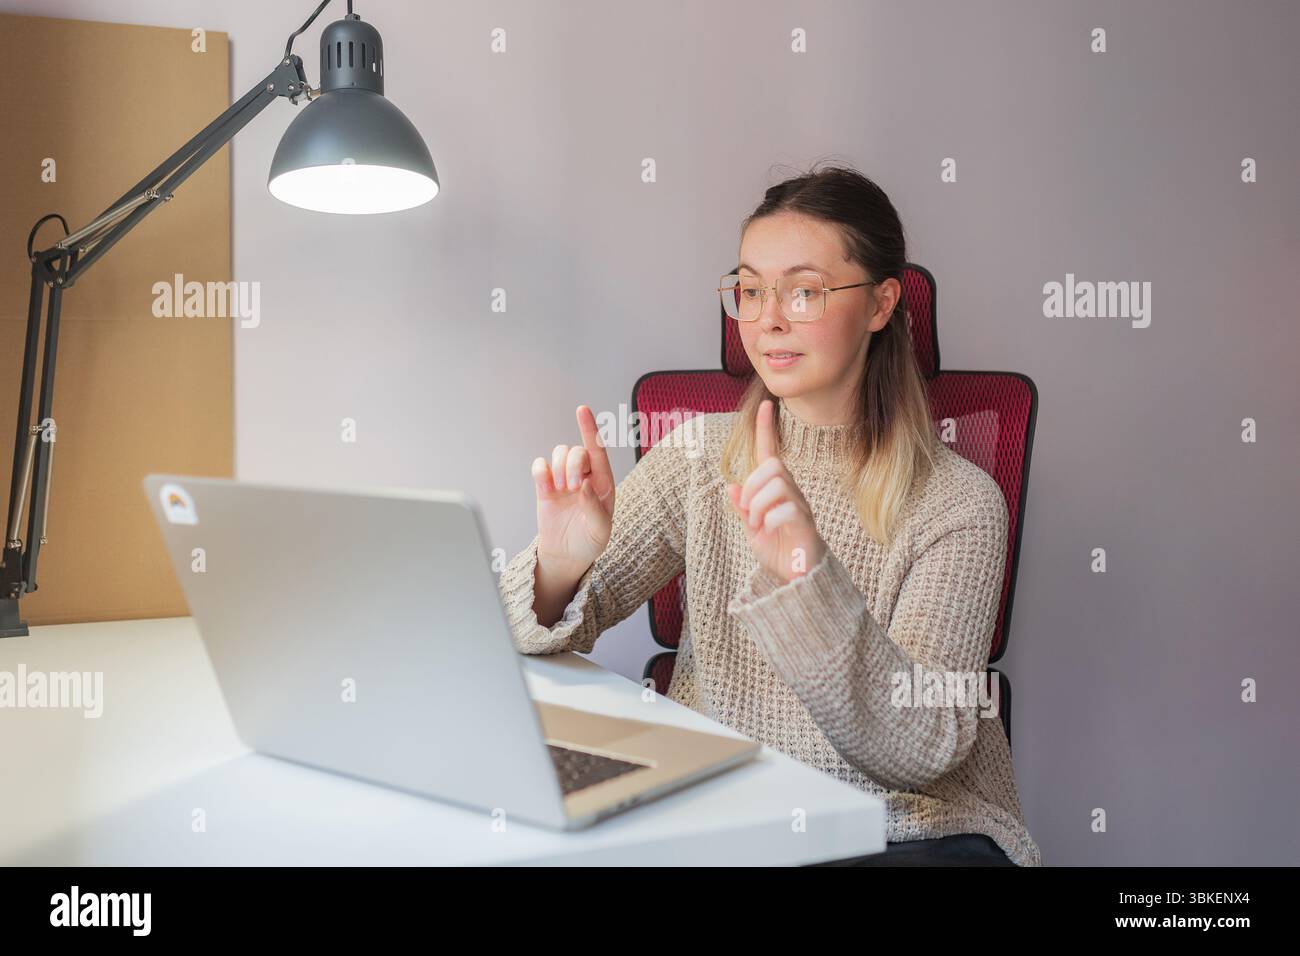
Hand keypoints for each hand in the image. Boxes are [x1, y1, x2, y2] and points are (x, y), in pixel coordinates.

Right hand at [532, 404, 615, 580]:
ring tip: (562, 491)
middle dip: (573, 466)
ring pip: (559, 453)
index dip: (589, 429)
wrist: (566, 554)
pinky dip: (541, 472)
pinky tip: (547, 488)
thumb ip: (594, 507)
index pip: (598, 449)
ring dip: (559, 469)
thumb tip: (586, 484)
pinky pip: (539, 466)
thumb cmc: (589, 541)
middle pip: (577, 450)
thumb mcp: (600, 529)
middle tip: (572, 488)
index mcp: (603, 482)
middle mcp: (584, 475)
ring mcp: (563, 479)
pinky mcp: (545, 486)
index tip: (582, 410)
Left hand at [727, 398, 826, 584]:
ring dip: (758, 504)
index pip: (771, 453)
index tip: (767, 404)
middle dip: (752, 486)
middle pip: (772, 466)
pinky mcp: (806, 524)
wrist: (796, 579)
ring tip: (758, 524)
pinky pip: (786, 509)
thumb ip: (742, 509)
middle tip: (747, 511)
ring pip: (777, 484)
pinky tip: (769, 532)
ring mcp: (801, 507)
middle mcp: (792, 493)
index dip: (767, 429)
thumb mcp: (752, 529)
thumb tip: (731, 487)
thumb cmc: (778, 551)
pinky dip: (770, 520)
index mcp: (777, 490)